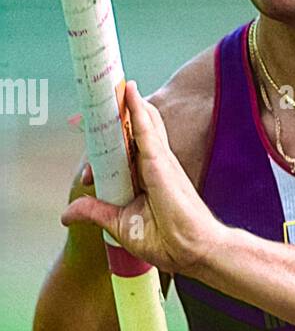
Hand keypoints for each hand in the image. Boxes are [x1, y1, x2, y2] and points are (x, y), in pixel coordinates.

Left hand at [60, 80, 221, 276]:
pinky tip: (128, 92)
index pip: (126, 145)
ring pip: (140, 123)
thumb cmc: (167, 240)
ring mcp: (158, 161)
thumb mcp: (119, 224)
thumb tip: (67, 213)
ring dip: (127, 102)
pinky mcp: (161, 163)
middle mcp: (153, 164)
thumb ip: (95, 211)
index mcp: (145, 177)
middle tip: (104, 88)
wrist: (192, 251)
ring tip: (113, 79)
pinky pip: (145, 130)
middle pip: (133, 129)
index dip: (114, 128)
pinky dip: (136, 110)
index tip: (97, 114)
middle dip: (119, 109)